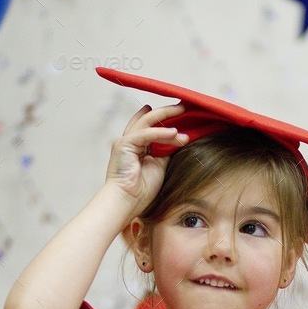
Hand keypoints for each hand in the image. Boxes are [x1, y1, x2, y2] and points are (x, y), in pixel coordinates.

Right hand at [105, 104, 188, 218]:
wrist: (126, 202)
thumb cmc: (140, 191)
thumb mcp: (158, 166)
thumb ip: (165, 151)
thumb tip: (178, 139)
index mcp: (135, 147)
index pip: (149, 126)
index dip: (163, 117)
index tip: (180, 113)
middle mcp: (129, 141)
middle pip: (148, 120)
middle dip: (166, 112)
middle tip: (183, 107)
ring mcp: (125, 142)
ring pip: (147, 123)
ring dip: (166, 117)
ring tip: (182, 112)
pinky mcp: (124, 145)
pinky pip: (146, 134)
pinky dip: (161, 133)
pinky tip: (175, 133)